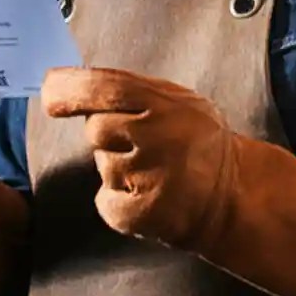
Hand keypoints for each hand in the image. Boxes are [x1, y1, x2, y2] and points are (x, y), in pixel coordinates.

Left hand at [42, 66, 295, 295]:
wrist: (243, 201)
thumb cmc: (206, 146)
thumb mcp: (181, 102)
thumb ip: (131, 90)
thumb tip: (65, 81)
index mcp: (168, 103)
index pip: (104, 86)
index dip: (70, 88)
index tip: (53, 94)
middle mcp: (159, 137)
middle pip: (96, 128)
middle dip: (111, 135)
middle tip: (147, 145)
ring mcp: (150, 177)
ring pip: (103, 166)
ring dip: (120, 169)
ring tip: (158, 172)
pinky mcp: (143, 213)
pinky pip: (106, 201)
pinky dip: (120, 201)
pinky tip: (152, 196)